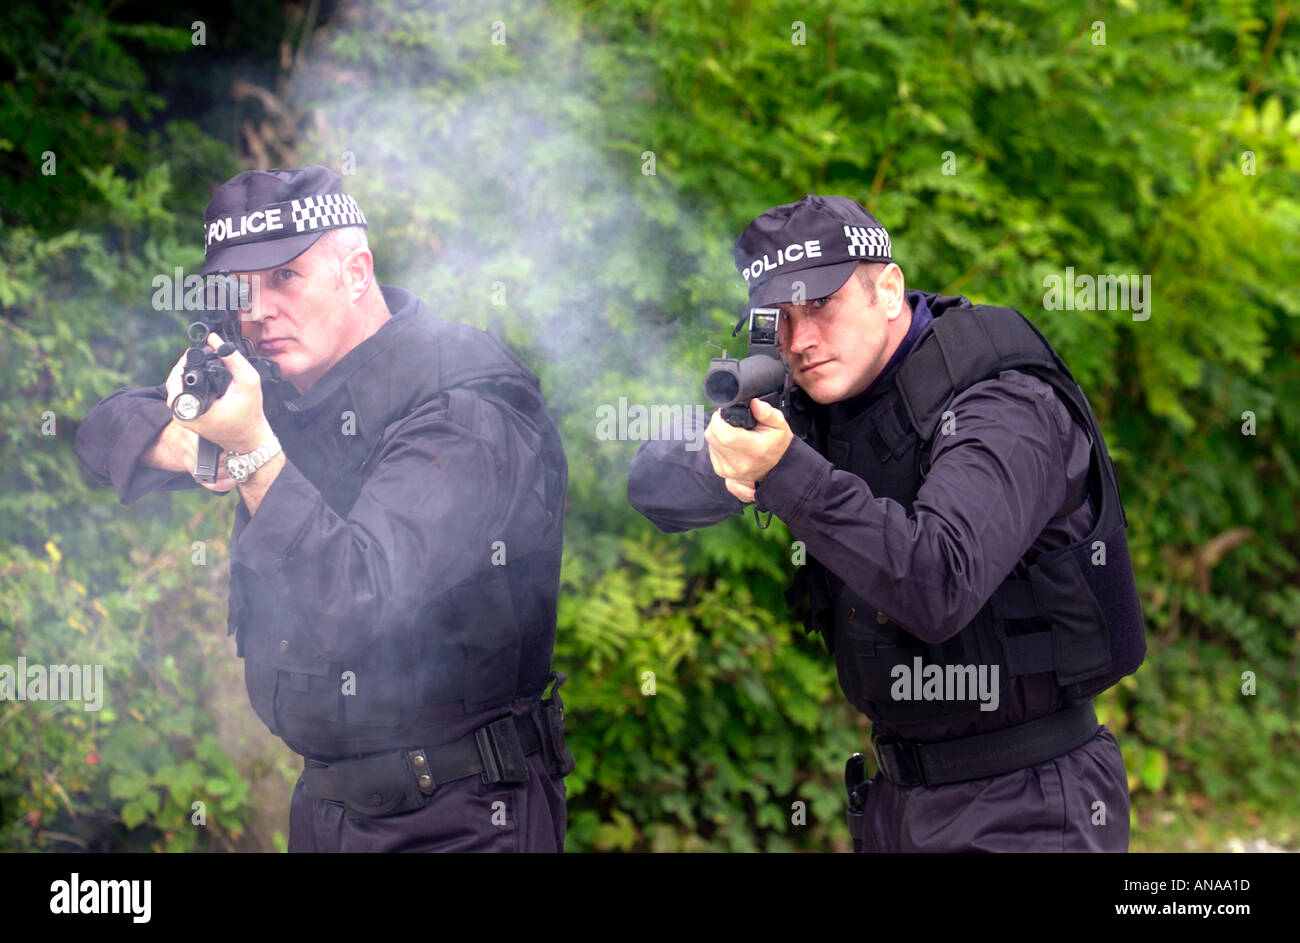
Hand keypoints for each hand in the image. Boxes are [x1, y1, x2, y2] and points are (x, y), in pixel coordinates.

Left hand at [171, 333, 272, 454]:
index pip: (176, 379)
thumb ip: (233, 359)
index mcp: (193, 410)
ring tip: (203, 365)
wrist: (250, 439)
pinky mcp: (188, 419)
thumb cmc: (250, 414)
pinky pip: (183, 397)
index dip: (184, 362)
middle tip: (201, 357)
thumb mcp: (248, 382)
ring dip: (188, 375)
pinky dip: (191, 385)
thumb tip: (214, 339)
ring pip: (177, 389)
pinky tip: (204, 378)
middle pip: (174, 383)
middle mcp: (184, 417)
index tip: (196, 353)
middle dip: (186, 366)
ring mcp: (184, 419)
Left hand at [703, 399, 793, 498]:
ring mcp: (728, 469)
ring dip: (716, 433)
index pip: (724, 434)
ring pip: (710, 442)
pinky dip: (716, 443)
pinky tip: (729, 442)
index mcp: (753, 450)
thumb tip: (754, 403)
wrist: (774, 468)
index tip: (723, 414)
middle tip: (728, 421)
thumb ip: (767, 413)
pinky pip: (711, 450)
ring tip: (731, 432)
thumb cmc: (775, 445)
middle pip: (713, 436)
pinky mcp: (721, 471)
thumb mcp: (778, 425)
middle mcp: (739, 463)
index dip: (718, 420)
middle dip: (717, 424)